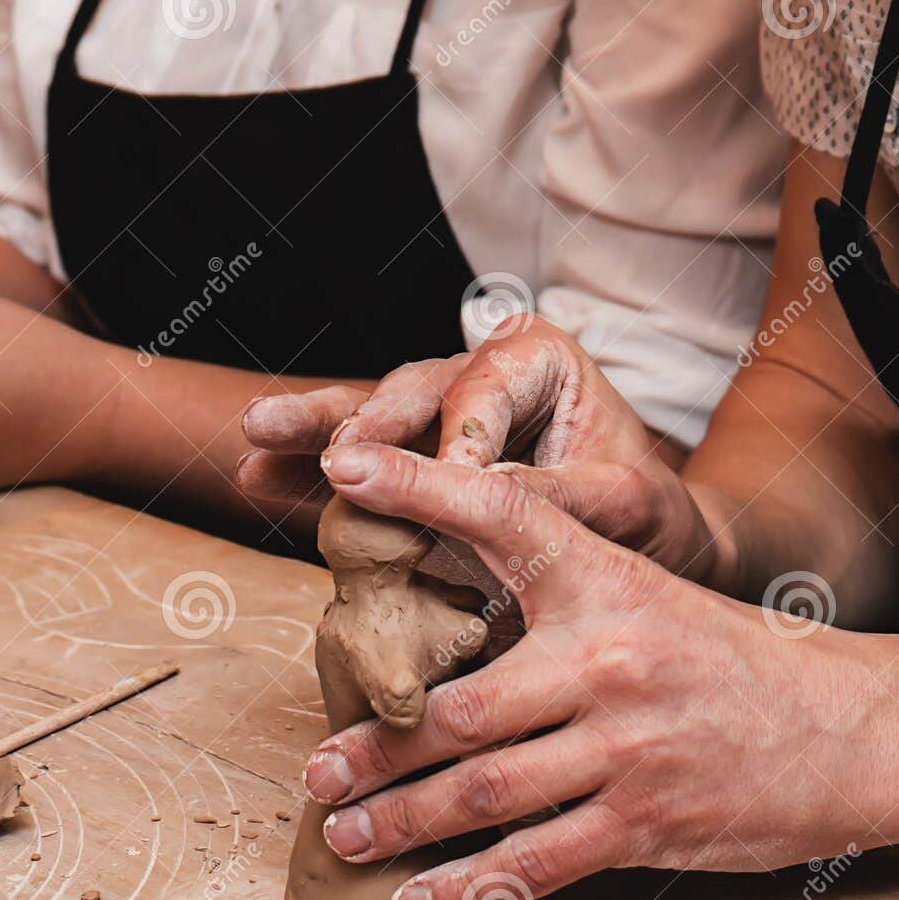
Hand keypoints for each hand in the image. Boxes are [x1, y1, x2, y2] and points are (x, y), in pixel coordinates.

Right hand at [240, 320, 725, 582]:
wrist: (639, 541)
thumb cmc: (643, 512)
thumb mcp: (619, 502)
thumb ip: (554, 493)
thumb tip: (483, 492)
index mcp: (539, 359)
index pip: (483, 392)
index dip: (458, 437)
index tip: (446, 483)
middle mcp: (477, 372)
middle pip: (409, 391)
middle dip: (361, 419)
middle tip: (333, 451)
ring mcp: (435, 414)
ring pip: (366, 414)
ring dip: (310, 428)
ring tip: (255, 433)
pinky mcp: (407, 459)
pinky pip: (352, 460)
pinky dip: (306, 469)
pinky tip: (257, 475)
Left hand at [298, 444, 898, 899]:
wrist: (856, 730)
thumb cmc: (736, 660)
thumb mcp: (652, 598)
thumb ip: (559, 599)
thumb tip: (450, 620)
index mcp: (608, 585)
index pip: (502, 514)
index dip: (419, 484)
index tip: (344, 465)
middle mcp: (608, 660)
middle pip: (460, 708)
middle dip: (378, 746)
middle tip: (318, 768)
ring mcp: (626, 747)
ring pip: (483, 792)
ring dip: (400, 820)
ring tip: (344, 833)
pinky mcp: (646, 821)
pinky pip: (534, 862)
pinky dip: (465, 888)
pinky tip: (416, 899)